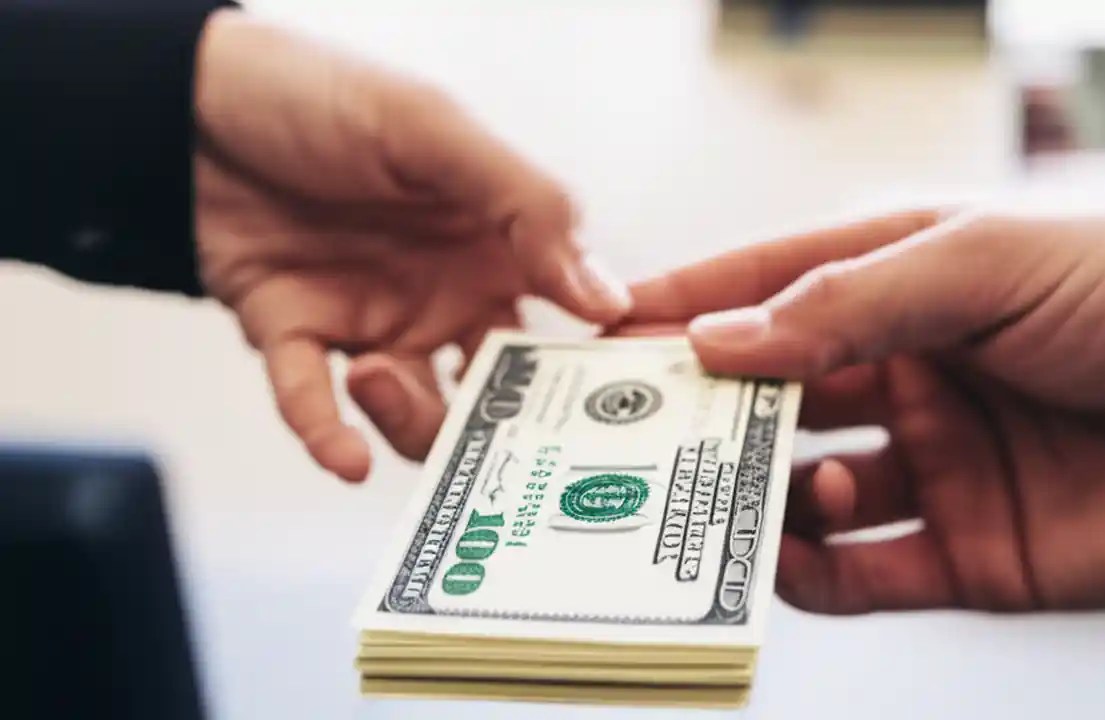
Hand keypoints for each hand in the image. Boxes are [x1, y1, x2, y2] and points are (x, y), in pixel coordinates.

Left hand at [193, 11, 629, 481]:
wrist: (191, 96)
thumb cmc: (323, 95)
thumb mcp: (436, 132)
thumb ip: (526, 206)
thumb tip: (606, 297)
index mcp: (495, 244)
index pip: (564, 318)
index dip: (588, 365)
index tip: (610, 406)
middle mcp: (445, 294)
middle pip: (496, 388)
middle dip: (504, 424)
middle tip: (504, 444)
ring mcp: (373, 321)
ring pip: (414, 409)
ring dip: (410, 417)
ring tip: (379, 378)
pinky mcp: (296, 336)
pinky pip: (315, 402)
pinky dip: (329, 436)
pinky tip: (344, 458)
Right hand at [626, 197, 1104, 611]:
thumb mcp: (990, 259)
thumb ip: (851, 303)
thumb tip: (723, 339)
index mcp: (908, 279)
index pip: (770, 289)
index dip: (686, 308)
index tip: (604, 333)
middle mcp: (912, 371)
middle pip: (774, 395)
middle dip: (701, 411)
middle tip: (627, 431)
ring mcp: (939, 463)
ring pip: (805, 487)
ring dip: (750, 491)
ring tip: (717, 488)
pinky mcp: (971, 551)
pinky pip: (865, 572)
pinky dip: (809, 571)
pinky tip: (783, 553)